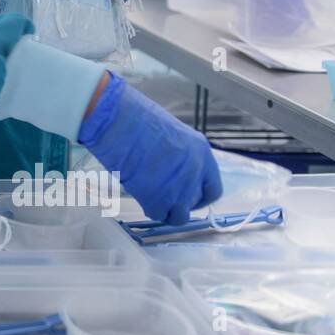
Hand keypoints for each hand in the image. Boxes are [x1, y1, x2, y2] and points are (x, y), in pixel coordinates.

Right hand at [78, 72, 220, 224]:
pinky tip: (139, 193)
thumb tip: (171, 168)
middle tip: (163, 195)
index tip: (188, 196)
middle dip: (179, 202)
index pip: (213, 189)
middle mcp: (195, 174)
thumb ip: (178, 155)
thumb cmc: (137, 118)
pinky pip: (157, 214)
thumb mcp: (169, 134)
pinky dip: (148, 207)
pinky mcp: (158, 200)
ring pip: (178, 216)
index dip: (199, 196)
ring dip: (165, 210)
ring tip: (150, 196)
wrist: (121, 123)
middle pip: (194, 203)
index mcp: (202, 153)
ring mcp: (178, 189)